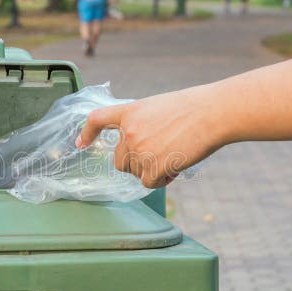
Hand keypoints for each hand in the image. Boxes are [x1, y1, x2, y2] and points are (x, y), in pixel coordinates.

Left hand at [76, 85, 231, 187]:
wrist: (211, 114)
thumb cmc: (192, 109)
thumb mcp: (158, 108)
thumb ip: (142, 124)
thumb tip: (140, 145)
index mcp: (130, 112)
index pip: (97, 119)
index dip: (86, 133)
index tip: (80, 143)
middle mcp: (129, 132)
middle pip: (120, 161)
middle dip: (136, 164)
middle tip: (160, 155)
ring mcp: (139, 149)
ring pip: (136, 173)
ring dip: (152, 171)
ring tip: (173, 156)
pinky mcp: (152, 165)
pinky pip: (148, 182)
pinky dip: (162, 180)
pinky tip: (175, 168)